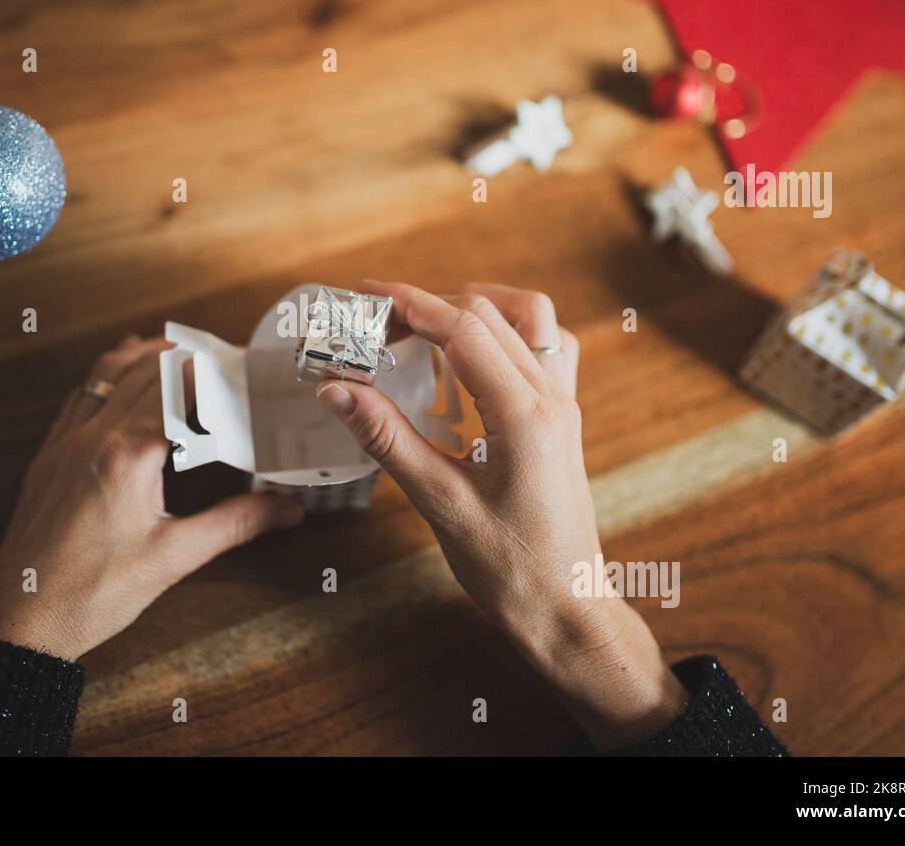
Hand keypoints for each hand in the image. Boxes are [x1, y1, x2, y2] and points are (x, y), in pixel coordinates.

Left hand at [0, 336, 305, 660]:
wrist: (18, 619)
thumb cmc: (91, 594)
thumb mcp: (173, 558)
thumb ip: (235, 524)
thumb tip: (287, 509)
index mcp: (127, 453)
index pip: (181, 387)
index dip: (218, 370)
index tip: (248, 366)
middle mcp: (92, 435)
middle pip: (148, 367)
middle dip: (191, 356)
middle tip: (228, 359)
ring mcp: (65, 440)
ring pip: (109, 370)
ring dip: (149, 354)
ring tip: (184, 352)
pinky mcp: (49, 455)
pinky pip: (82, 394)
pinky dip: (111, 374)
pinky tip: (127, 377)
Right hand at [315, 280, 686, 748]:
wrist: (567, 609)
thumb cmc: (511, 570)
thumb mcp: (440, 504)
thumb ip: (388, 439)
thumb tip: (337, 390)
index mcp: (526, 417)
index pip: (465, 330)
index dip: (412, 304)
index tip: (366, 296)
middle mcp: (553, 398)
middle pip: (492, 314)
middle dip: (430, 305)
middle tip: (376, 324)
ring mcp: (564, 404)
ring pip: (529, 318)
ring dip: (475, 308)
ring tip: (423, 326)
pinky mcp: (563, 417)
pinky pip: (545, 347)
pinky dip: (505, 333)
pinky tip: (469, 357)